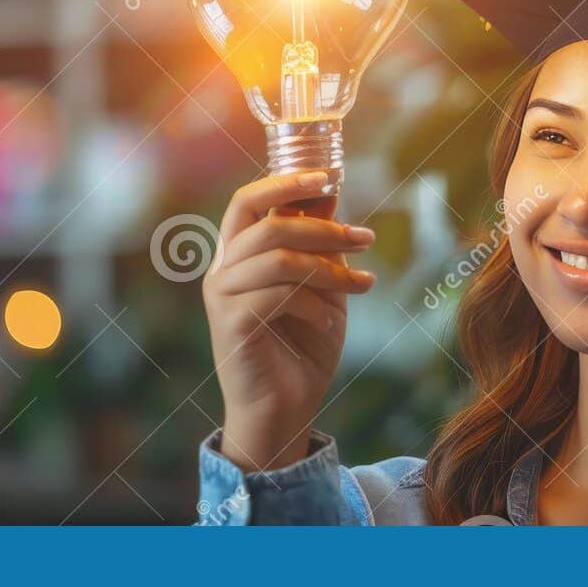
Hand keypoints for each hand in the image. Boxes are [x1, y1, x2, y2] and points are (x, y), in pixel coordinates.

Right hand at [202, 170, 375, 471]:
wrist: (285, 410)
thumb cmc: (302, 346)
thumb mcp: (321, 286)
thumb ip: (319, 243)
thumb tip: (330, 193)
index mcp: (239, 254)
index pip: (248, 199)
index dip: (285, 181)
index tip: (329, 175)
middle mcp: (223, 269)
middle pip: (269, 223)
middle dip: (323, 227)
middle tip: (365, 240)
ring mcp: (222, 297)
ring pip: (277, 257)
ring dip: (328, 268)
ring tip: (361, 285)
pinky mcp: (230, 324)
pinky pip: (277, 295)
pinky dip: (313, 304)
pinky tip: (330, 321)